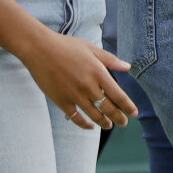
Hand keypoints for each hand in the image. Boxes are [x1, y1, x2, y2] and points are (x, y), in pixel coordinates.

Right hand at [18, 30, 136, 129]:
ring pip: (94, 115)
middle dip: (119, 118)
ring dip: (104, 123)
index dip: (128, 106)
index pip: (118, 95)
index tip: (133, 113)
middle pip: (108, 108)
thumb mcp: (91, 49)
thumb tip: (128, 67)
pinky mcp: (61, 101)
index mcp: (98, 73)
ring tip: (110, 125)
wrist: (39, 49)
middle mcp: (88, 86)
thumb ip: (111, 60)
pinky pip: (75, 118)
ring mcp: (74, 95)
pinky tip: (90, 126)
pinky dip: (84, 124)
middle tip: (124, 123)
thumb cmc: (66, 46)